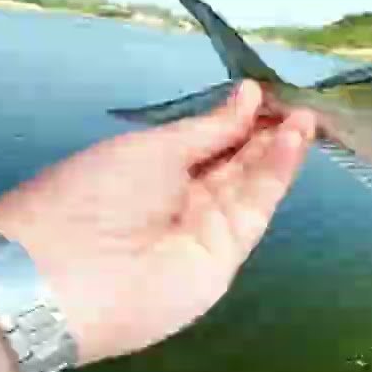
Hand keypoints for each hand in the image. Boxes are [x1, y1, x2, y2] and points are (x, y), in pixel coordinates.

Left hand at [0, 80, 314, 364]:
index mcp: (153, 169)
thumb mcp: (151, 149)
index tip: (269, 92)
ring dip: (279, 149)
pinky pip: (255, 208)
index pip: (209, 140)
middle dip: (267, 131)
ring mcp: (207, 229)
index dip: (240, 117)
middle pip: (235, 162)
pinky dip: (275, 174)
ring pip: (251, 183)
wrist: (65, 278)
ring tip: (306, 118)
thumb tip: (249, 96)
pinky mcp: (227, 255)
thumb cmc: (93, 195)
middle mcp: (182, 199)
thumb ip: (209, 130)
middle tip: (298, 103)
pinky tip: (293, 142)